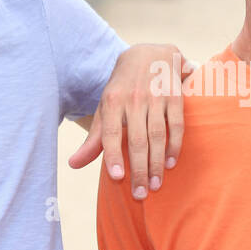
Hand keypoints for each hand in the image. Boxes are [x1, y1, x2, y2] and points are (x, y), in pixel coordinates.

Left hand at [68, 44, 193, 198]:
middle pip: (136, 140)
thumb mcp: (105, 108)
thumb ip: (94, 139)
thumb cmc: (122, 89)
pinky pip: (176, 125)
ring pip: (157, 135)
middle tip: (140, 195)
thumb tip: (74, 165)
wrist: (149, 53)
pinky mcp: (175, 96)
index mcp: (112, 101)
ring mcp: (156, 96)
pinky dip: (174, 146)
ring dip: (157, 163)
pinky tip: (170, 164)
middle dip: (139, 170)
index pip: (111, 132)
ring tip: (156, 186)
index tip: (117, 178)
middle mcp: (133, 98)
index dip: (114, 156)